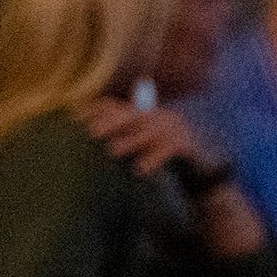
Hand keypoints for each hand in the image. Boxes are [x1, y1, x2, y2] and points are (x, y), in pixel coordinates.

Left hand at [80, 98, 225, 183]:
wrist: (203, 170)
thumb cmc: (165, 160)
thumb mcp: (141, 147)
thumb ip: (120, 141)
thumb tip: (87, 143)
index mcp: (143, 115)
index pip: (116, 105)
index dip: (96, 108)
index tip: (73, 115)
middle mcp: (158, 117)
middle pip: (132, 114)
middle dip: (111, 120)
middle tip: (91, 132)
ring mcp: (175, 128)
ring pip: (151, 130)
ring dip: (132, 140)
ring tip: (113, 150)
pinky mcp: (188, 144)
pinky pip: (170, 148)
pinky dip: (155, 158)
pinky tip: (140, 170)